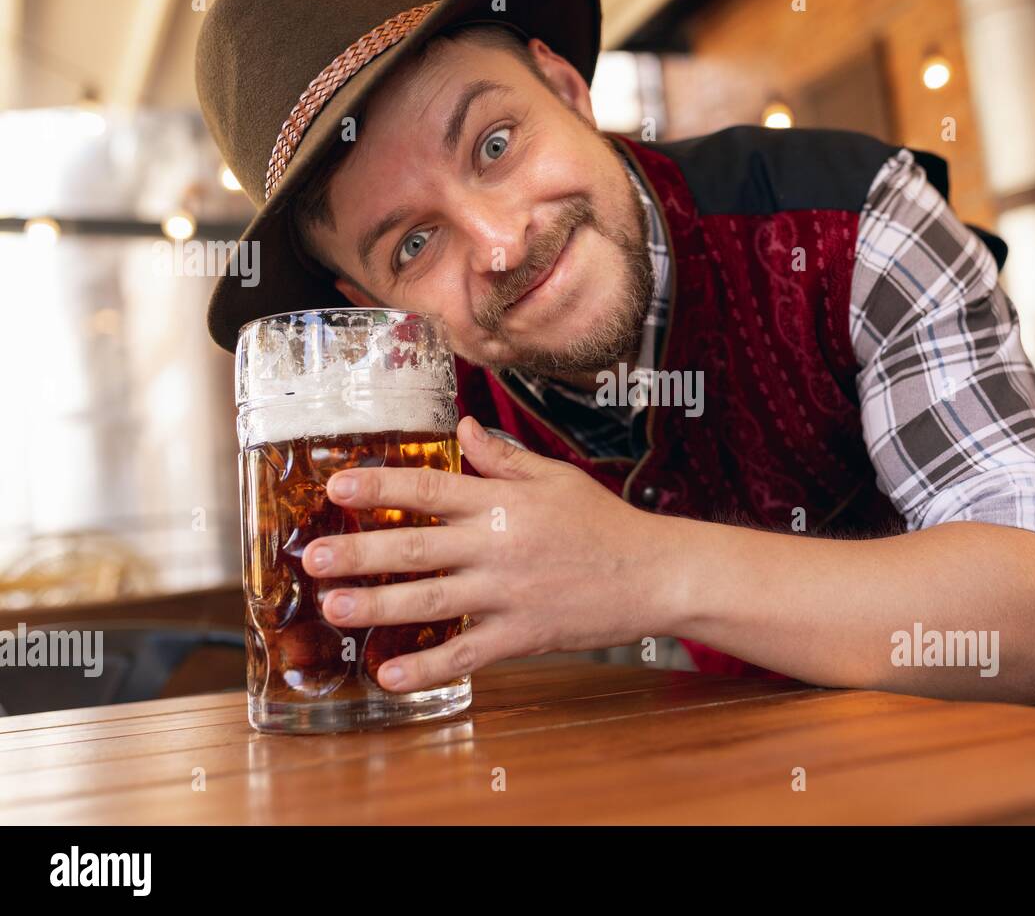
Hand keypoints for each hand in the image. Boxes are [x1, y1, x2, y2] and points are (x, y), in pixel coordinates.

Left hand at [301, 416, 672, 691]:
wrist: (654, 574)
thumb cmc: (604, 523)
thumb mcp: (556, 478)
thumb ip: (503, 458)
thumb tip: (462, 428)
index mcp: (503, 503)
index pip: (429, 490)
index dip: (379, 487)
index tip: (336, 487)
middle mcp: (498, 546)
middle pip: (416, 547)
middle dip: (359, 553)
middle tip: (311, 559)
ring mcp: (508, 594)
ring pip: (431, 601)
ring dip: (378, 606)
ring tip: (334, 609)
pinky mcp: (522, 635)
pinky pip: (466, 653)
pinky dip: (427, 666)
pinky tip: (389, 674)